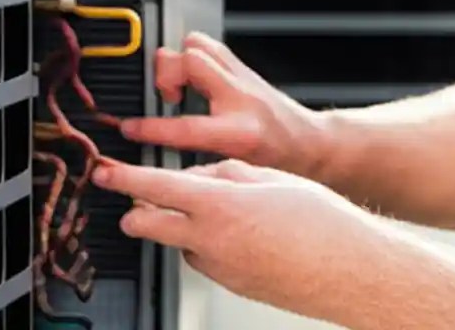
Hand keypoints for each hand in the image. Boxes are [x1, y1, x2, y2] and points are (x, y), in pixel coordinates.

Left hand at [93, 159, 374, 321]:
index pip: (155, 187)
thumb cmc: (323, 222)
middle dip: (136, 211)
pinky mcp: (230, 285)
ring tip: (230, 211)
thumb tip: (204, 174)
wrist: (349, 270)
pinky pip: (206, 258)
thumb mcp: (275, 178)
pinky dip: (211, 243)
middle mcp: (211, 240)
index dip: (124, 178)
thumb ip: (231, 172)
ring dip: (184, 226)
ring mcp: (218, 268)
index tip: (104, 170)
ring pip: (180, 241)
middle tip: (140, 198)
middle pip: (147, 224)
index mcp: (221, 205)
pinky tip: (246, 235)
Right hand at [121, 32, 328, 177]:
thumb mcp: (236, 172)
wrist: (312, 145)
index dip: (150, 127)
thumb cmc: (279, 162)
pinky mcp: (244, 69)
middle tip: (164, 96)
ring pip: (198, 45)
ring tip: (175, 83)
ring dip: (178, 59)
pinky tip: (190, 78)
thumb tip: (158, 164)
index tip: (128, 128)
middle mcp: (241, 99)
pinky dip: (192, 55)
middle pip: (190, 62)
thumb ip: (198, 161)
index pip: (185, 126)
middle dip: (166, 74)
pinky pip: (210, 46)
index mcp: (238, 133)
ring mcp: (243, 79)